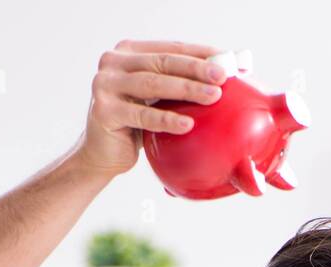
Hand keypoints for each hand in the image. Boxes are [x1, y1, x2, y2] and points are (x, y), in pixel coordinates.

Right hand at [72, 39, 229, 177]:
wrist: (102, 154)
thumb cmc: (136, 125)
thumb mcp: (157, 99)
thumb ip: (179, 85)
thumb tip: (227, 77)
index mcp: (129, 53)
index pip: (171, 48)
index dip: (200, 53)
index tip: (227, 60)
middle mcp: (114, 63)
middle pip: (163, 62)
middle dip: (196, 68)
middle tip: (222, 76)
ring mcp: (106, 85)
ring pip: (153, 84)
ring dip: (186, 89)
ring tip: (213, 96)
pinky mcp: (105, 111)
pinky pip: (142, 116)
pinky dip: (167, 119)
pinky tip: (188, 124)